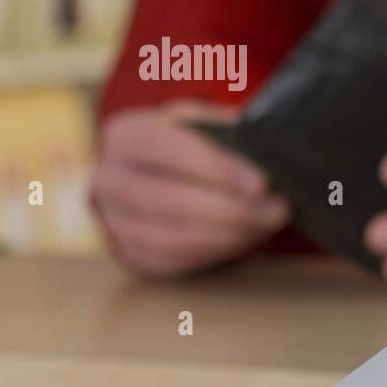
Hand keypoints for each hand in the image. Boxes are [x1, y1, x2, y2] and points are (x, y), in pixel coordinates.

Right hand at [91, 100, 290, 277]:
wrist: (158, 173)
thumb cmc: (193, 145)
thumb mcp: (207, 126)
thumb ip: (231, 136)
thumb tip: (272, 155)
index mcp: (127, 135)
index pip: (168, 150)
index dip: (217, 169)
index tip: (262, 184)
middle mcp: (109, 178)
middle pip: (168, 200)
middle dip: (231, 210)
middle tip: (278, 210)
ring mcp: (114, 220)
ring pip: (170, 237)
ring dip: (228, 236)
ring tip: (268, 224)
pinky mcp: (131, 253)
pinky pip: (174, 260)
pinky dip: (216, 251)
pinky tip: (246, 238)